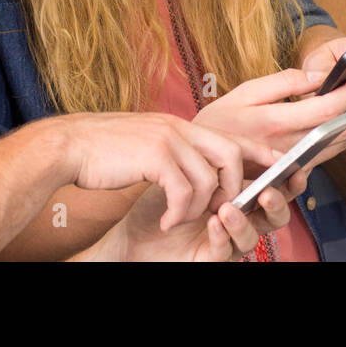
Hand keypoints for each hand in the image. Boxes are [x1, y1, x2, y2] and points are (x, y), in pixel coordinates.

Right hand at [60, 112, 279, 231]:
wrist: (69, 146)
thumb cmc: (103, 151)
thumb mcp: (147, 144)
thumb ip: (173, 151)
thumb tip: (192, 169)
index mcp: (180, 125)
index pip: (230, 135)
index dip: (257, 153)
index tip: (276, 168)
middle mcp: (179, 127)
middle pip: (231, 154)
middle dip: (234, 187)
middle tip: (221, 210)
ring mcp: (169, 139)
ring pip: (208, 179)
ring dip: (198, 209)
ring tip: (178, 220)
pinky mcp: (155, 156)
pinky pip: (184, 192)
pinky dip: (178, 214)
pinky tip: (165, 221)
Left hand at [117, 169, 310, 260]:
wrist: (132, 234)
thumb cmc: (161, 202)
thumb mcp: (187, 171)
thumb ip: (214, 158)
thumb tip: (240, 133)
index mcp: (240, 197)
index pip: (275, 187)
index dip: (290, 179)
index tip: (296, 166)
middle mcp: (240, 221)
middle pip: (275, 215)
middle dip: (276, 203)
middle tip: (267, 191)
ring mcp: (227, 243)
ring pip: (253, 236)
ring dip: (244, 220)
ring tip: (228, 208)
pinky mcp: (210, 260)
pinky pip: (225, 252)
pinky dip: (222, 236)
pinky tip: (214, 222)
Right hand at [192, 67, 345, 166]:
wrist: (200, 162)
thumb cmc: (218, 121)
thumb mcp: (244, 92)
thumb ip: (284, 82)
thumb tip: (319, 75)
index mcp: (276, 121)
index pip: (329, 107)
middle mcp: (288, 146)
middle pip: (343, 127)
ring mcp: (292, 162)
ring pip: (341, 143)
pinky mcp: (293, 170)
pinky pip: (329, 154)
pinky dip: (344, 134)